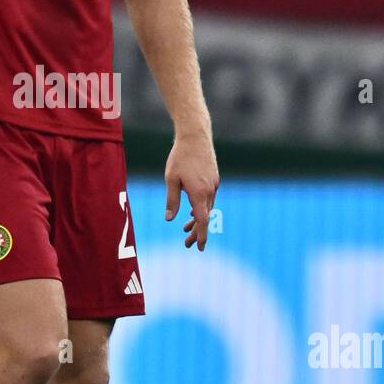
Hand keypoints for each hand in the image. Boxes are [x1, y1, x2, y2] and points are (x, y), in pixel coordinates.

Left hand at [164, 133, 219, 250]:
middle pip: (205, 217)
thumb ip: (171, 200)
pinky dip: (201, 207)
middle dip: (197, 232)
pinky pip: (208, 198)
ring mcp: (214, 184)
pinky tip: (191, 211)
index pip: (202, 220)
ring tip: (185, 230)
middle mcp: (210, 190)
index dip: (201, 235)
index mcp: (199, 193)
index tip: (200, 247)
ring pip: (207, 207)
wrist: (196, 136)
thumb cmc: (180, 157)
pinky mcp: (214, 178)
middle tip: (187, 244)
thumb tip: (169, 219)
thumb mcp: (171, 179)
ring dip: (197, 219)